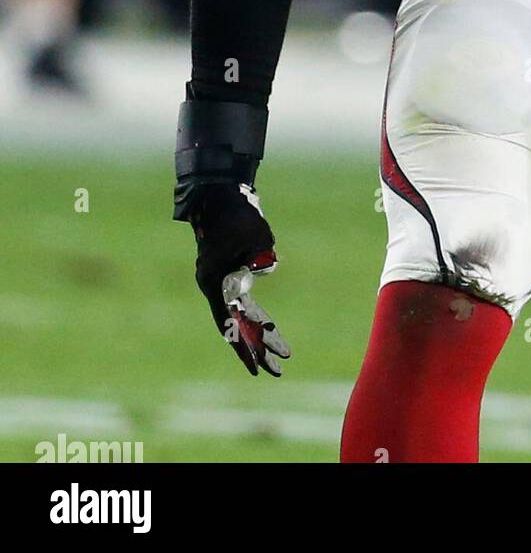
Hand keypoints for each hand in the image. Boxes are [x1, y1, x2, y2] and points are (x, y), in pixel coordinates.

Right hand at [188, 182, 291, 375]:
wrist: (219, 194)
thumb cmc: (237, 215)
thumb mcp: (256, 237)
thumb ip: (262, 259)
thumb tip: (266, 270)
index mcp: (214, 283)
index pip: (230, 325)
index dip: (244, 348)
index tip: (257, 369)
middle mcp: (215, 287)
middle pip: (238, 326)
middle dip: (259, 348)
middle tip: (280, 369)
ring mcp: (221, 283)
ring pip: (243, 317)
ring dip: (261, 334)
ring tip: (283, 352)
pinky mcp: (230, 276)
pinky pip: (245, 304)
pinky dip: (258, 316)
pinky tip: (271, 328)